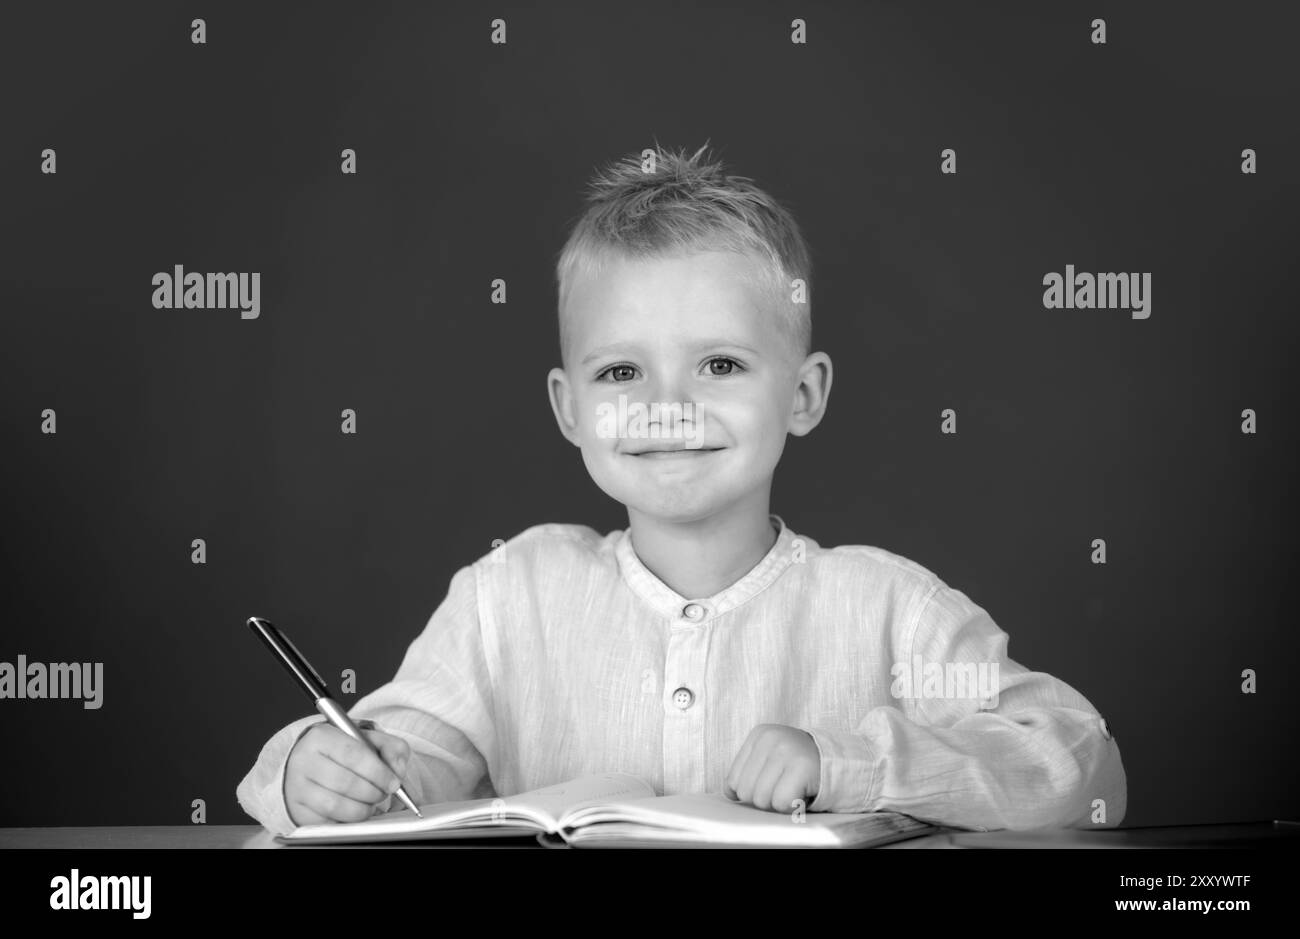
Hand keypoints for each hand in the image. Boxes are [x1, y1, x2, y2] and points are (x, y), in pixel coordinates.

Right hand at [284, 721, 410, 825]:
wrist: (310, 762)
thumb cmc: (343, 751)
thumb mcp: (368, 738)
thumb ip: (390, 746)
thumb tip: (397, 769)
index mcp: (321, 736)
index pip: (354, 754)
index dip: (379, 772)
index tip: (393, 782)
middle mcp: (303, 760)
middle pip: (346, 782)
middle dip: (373, 792)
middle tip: (384, 793)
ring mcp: (297, 787)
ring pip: (336, 805)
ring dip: (362, 809)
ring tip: (370, 802)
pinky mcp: (297, 809)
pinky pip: (327, 821)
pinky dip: (347, 820)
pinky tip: (354, 810)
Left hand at [723, 723, 820, 812]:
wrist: (838, 762)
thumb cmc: (800, 765)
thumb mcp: (771, 758)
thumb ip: (748, 772)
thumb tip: (729, 794)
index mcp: (759, 735)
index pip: (733, 779)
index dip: (750, 791)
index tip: (771, 784)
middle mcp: (770, 739)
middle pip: (746, 791)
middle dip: (764, 798)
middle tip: (784, 787)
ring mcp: (786, 751)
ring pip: (762, 799)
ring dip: (778, 802)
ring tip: (793, 788)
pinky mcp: (801, 767)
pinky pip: (781, 802)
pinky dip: (791, 806)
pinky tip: (801, 794)